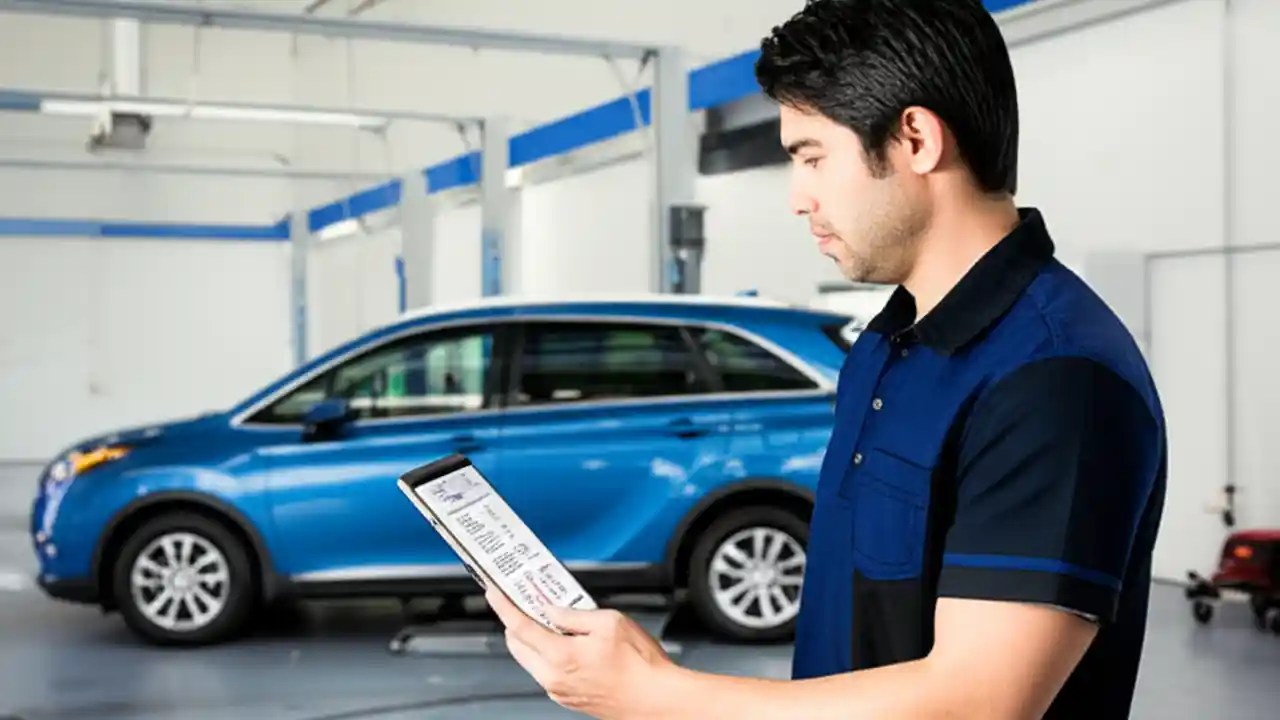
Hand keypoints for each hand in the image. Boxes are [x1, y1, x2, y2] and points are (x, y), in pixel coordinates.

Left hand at [485, 588, 679, 719]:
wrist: (655, 700)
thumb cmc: (639, 665)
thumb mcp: (609, 622)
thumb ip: (574, 615)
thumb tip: (552, 610)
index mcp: (559, 656)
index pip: (519, 627)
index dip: (503, 606)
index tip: (494, 593)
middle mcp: (553, 678)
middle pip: (518, 646)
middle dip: (516, 622)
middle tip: (523, 602)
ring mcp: (560, 691)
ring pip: (531, 661)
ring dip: (532, 639)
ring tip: (551, 620)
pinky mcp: (570, 699)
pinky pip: (547, 673)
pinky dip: (547, 655)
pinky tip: (566, 642)